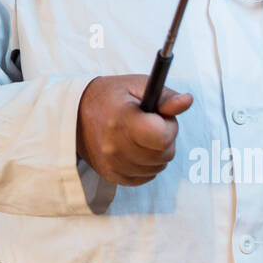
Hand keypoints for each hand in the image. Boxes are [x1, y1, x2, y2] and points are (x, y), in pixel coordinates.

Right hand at [75, 74, 192, 186]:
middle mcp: (114, 146)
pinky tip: (134, 148)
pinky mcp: (112, 176)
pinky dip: (147, 164)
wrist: (75, 115)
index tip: (159, 116)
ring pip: (158, 166)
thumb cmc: (111, 96)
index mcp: (122, 119)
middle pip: (165, 154)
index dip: (168, 126)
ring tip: (140, 135)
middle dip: (164, 138)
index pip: (162, 137)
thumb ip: (165, 96)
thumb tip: (187, 101)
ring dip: (157, 152)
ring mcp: (113, 164)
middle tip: (149, 123)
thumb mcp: (137, 85)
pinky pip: (147, 176)